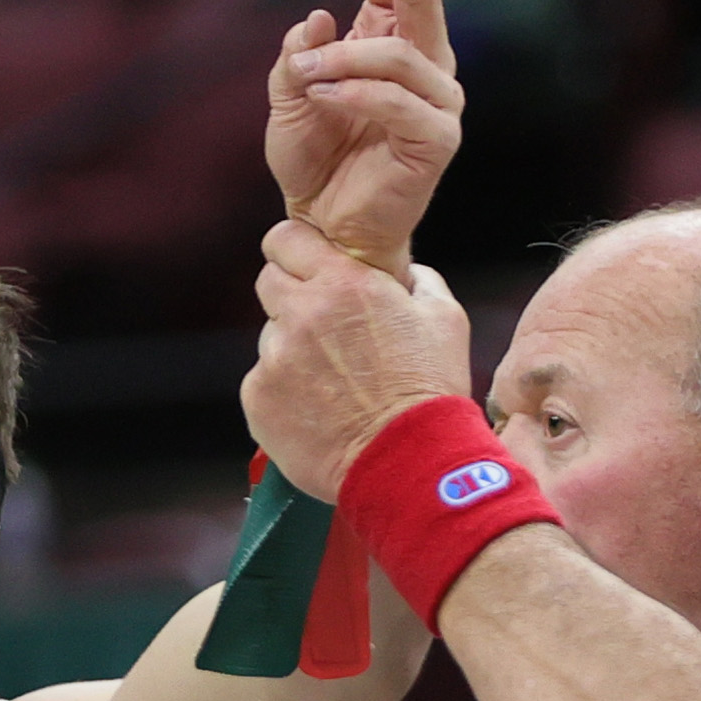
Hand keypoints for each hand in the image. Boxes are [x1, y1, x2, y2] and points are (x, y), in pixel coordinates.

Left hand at [242, 219, 472, 500]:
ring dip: (291, 349)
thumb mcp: (443, 317)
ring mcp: (272, 359)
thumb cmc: (430, 390)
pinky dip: (283, 391)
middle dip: (291, 296)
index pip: (285, 239)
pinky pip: (262, 380)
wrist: (407, 461)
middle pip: (268, 282)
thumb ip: (415, 279)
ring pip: (269, 336)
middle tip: (323, 326)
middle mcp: (300, 314)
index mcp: (343, 284)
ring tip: (332, 381)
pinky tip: (318, 408)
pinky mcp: (257, 399)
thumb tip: (399, 269)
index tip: (304, 264)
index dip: (295, 250)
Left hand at [263, 0, 464, 285]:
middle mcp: (422, 66)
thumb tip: (316, 17)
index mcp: (389, 47)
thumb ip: (296, 59)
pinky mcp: (437, 139)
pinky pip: (402, 103)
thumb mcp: (286, 103)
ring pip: (402, 55)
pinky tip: (325, 95)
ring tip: (307, 74)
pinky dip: (359, 95)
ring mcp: (436, 102)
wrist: (321, 227)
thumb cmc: (311, 164)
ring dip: (347, 58)